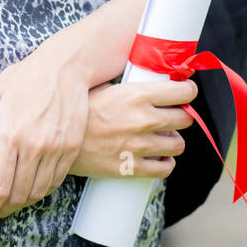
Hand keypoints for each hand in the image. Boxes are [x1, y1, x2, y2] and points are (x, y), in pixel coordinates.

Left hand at [0, 37, 91, 224]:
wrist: (64, 67)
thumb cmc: (22, 80)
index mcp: (10, 135)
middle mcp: (34, 146)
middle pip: (19, 194)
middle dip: (3, 209)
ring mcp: (56, 148)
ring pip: (39, 191)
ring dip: (24, 202)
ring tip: (11, 201)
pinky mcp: (71, 147)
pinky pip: (57, 179)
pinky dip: (43, 190)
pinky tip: (32, 187)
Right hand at [71, 79, 197, 180]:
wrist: (57, 139)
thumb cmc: (81, 110)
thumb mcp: (107, 87)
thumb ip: (133, 86)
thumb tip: (155, 79)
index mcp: (138, 95)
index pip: (184, 92)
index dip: (188, 92)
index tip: (185, 93)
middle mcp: (144, 120)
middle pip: (185, 119)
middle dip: (181, 116)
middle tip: (172, 116)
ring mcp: (139, 145)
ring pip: (178, 145)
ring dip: (173, 140)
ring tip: (163, 138)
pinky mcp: (132, 168)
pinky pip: (165, 168)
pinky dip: (166, 162)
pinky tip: (159, 157)